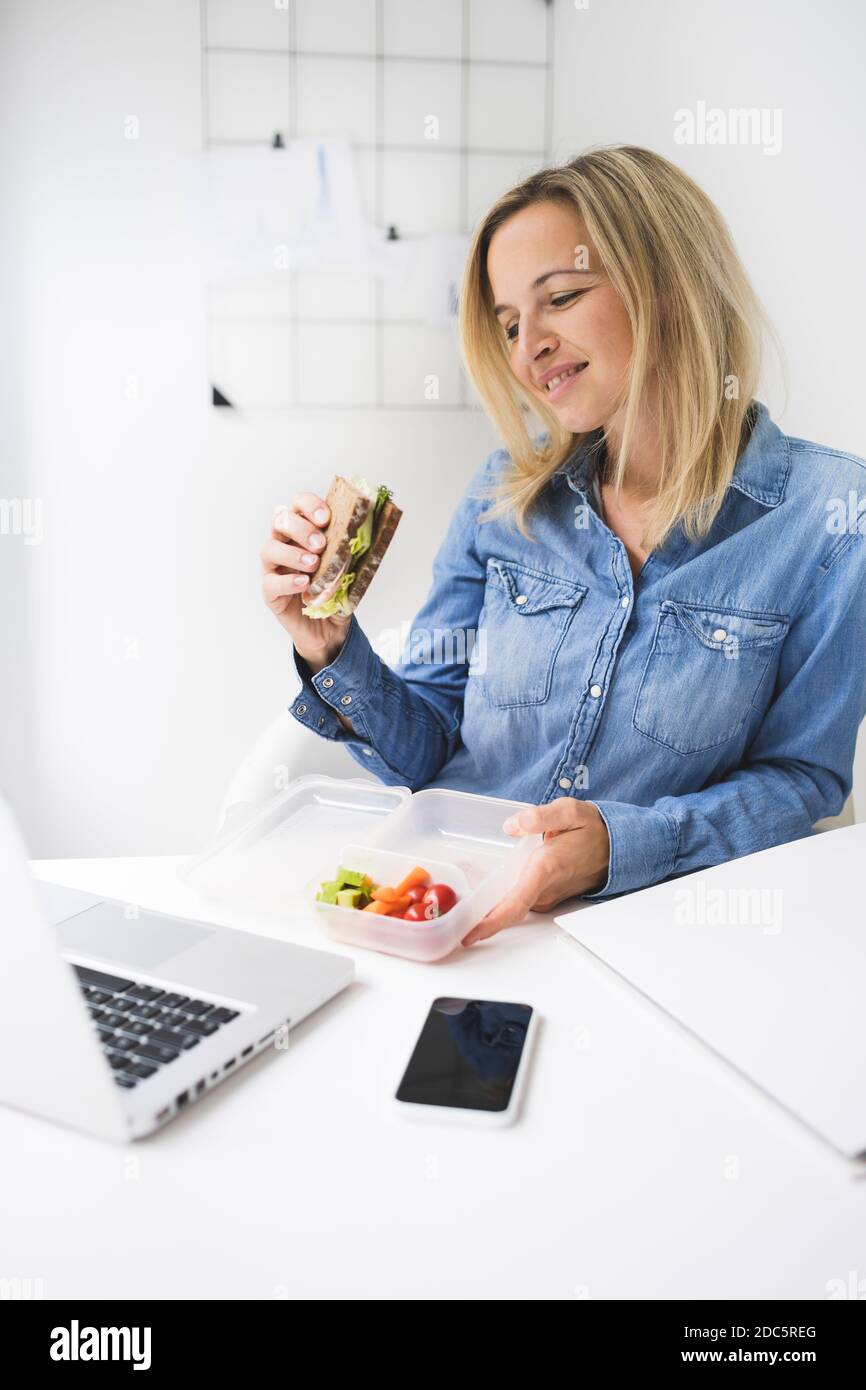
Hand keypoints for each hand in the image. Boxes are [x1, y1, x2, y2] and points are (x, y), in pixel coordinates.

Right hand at [260, 492, 351, 670]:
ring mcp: (274, 568)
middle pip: (280, 521)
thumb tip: (367, 534)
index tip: (325, 517)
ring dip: (293, 554)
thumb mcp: (350, 569)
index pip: (298, 504)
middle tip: (320, 544)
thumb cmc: (336, 593)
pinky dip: (287, 581)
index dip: (309, 505)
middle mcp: (284, 545)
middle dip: (300, 528)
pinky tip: (304, 584)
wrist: (330, 629)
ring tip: (314, 565)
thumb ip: (351, 551)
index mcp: (303, 531)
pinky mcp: (270, 592)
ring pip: (269, 548)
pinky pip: (270, 582)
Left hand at [462, 798, 609, 945]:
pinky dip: (503, 899)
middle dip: (479, 914)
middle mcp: (545, 889)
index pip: (515, 904)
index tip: (469, 935)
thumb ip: (539, 816)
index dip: (491, 923)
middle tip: (450, 915)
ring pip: (513, 905)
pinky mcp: (548, 897)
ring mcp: (547, 896)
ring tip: (463, 901)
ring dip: (490, 905)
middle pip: (507, 909)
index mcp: (546, 869)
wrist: (618, 848)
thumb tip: (511, 825)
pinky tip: (489, 889)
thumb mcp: (569, 811)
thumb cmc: (593, 830)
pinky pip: (520, 901)